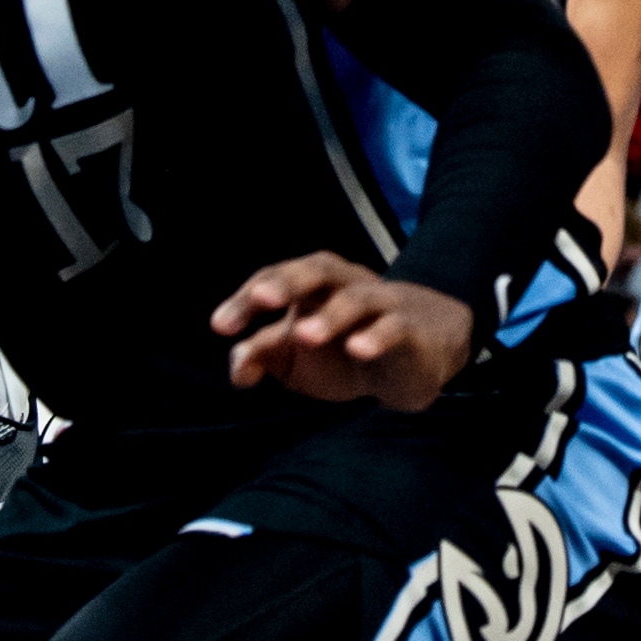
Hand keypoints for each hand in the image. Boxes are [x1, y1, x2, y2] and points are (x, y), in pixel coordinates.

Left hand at [213, 250, 476, 413]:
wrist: (419, 354)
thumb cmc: (344, 349)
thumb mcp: (297, 357)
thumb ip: (263, 355)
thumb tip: (236, 370)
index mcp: (312, 287)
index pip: (275, 280)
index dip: (246, 299)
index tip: (221, 325)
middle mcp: (345, 286)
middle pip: (317, 270)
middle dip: (287, 281)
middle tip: (262, 298)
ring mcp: (381, 306)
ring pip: (356, 299)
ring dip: (330, 315)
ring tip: (305, 335)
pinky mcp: (410, 332)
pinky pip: (394, 327)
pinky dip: (377, 336)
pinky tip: (359, 350)